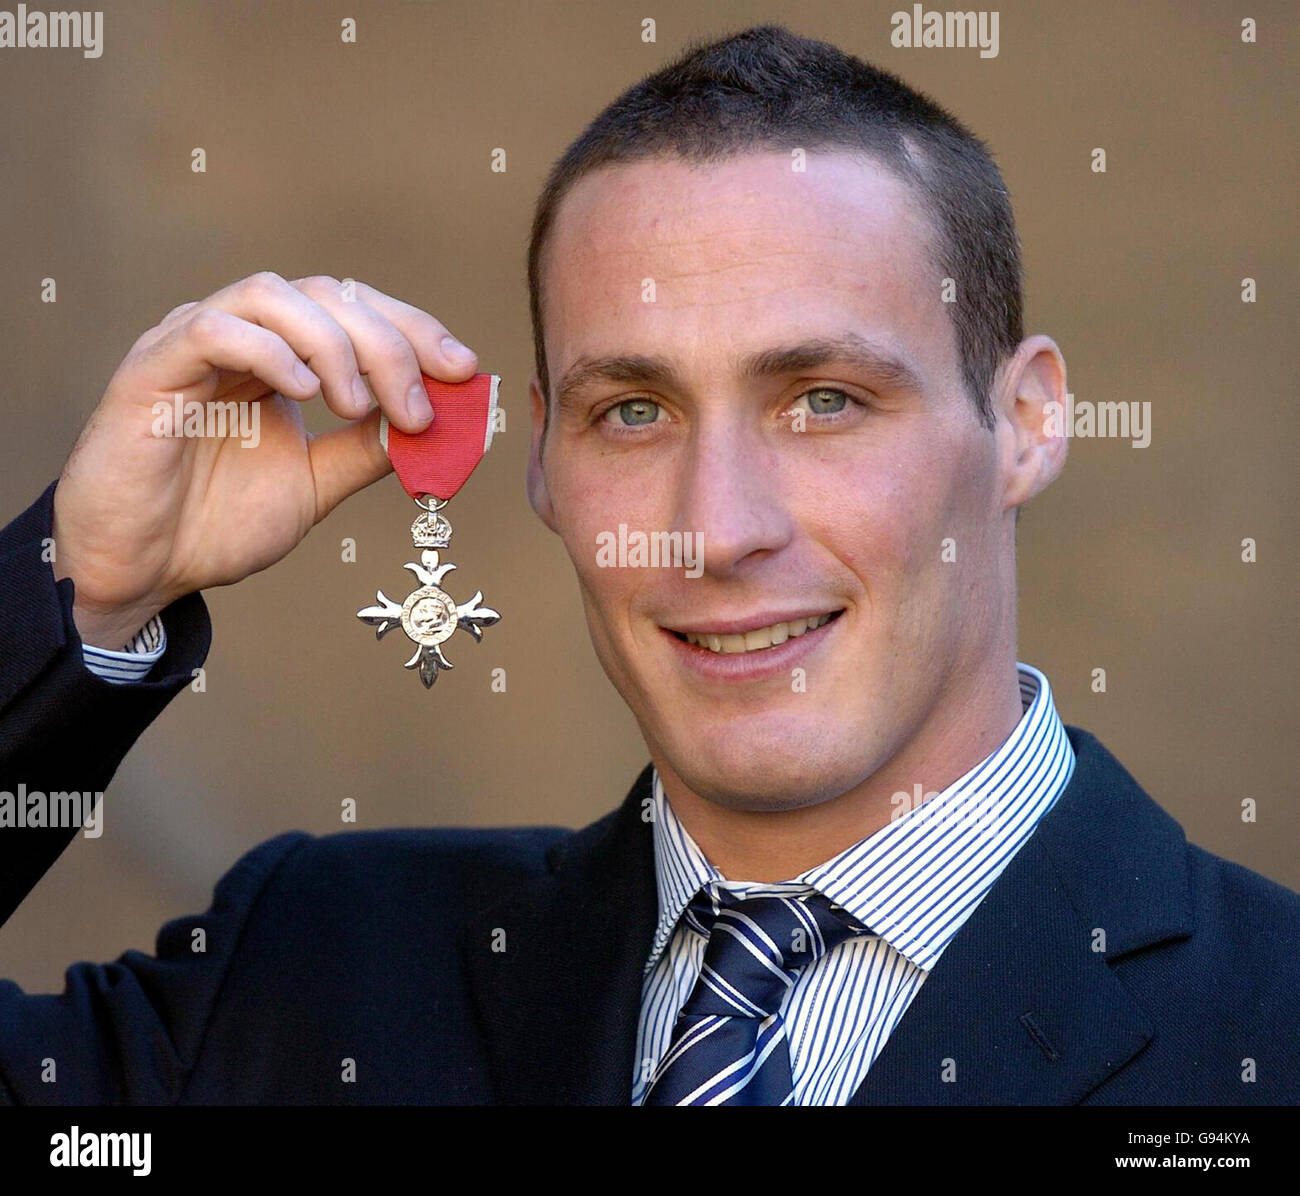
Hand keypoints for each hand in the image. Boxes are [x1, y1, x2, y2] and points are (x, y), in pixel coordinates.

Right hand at [51, 272, 478, 647]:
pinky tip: (306, 394)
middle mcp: (238, 337)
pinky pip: (212, 328)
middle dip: (389, 343)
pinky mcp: (150, 370)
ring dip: (334, 343)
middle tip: (419, 406)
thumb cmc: (215, 524)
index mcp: (279, 357)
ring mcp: (190, 344)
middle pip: (326, 294)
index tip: (463, 369)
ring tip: (358, 405)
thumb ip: (367, 450)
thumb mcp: (315, 484)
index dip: (414, 330)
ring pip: (272, 294)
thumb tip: (435, 426)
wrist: (141, 572)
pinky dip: (270, 350)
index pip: (355, 311)